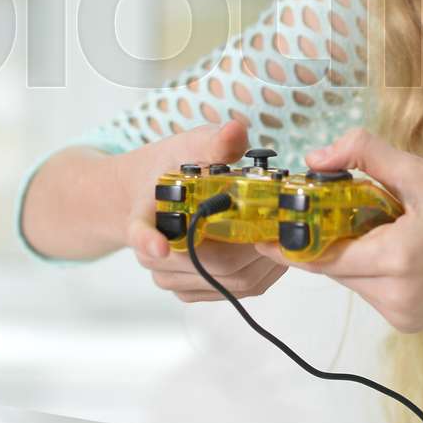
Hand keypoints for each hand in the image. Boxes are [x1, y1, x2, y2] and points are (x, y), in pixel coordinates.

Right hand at [122, 119, 288, 302]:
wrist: (146, 193)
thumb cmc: (168, 168)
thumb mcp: (188, 146)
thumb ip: (213, 143)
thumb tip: (236, 130)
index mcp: (143, 216)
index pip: (140, 234)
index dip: (148, 241)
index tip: (160, 246)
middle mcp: (154, 256)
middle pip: (210, 262)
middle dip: (254, 242)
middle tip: (282, 218)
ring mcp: (172, 279)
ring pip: (230, 282)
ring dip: (265, 258)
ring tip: (280, 228)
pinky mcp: (191, 291)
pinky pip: (234, 290)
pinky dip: (262, 270)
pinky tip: (270, 246)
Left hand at [254, 128, 422, 332]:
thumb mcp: (420, 172)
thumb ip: (365, 154)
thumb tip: (316, 157)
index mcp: (395, 262)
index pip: (320, 256)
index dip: (290, 241)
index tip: (261, 227)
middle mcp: (395, 298)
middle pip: (333, 268)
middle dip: (327, 237)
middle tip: (329, 204)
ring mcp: (403, 316)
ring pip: (351, 280)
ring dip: (351, 252)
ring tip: (384, 222)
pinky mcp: (411, 322)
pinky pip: (372, 290)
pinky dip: (372, 267)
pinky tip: (400, 244)